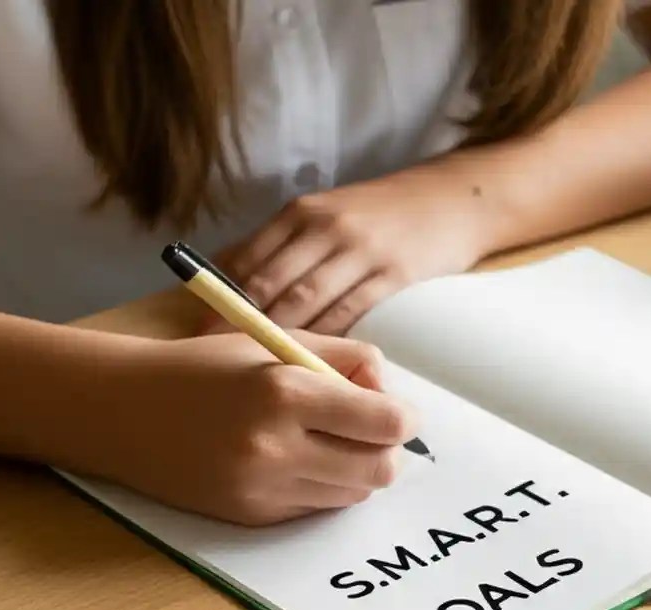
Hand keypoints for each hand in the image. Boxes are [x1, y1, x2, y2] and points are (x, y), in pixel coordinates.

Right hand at [97, 332, 418, 525]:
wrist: (124, 411)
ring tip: (330, 441)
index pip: (384, 423)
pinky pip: (315, 507)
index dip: (403, 418)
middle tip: (371, 430)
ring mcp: (261, 488)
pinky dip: (322, 486)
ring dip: (357, 470)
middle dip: (387, 450)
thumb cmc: (207, 368)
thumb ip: (346, 358)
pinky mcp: (250, 515)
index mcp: (285, 391)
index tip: (399, 412)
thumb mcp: (278, 341)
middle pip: (379, 469)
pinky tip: (297, 460)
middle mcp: (274, 446)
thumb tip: (391, 393)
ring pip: (353, 494)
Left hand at [203, 166, 493, 335]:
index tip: (199, 332)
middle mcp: (325, 227)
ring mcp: (359, 250)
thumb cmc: (382, 212)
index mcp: (301, 212)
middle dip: (238, 326)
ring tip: (259, 369)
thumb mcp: (327, 211)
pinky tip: (311, 361)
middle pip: (269, 284)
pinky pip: (348, 312)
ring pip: (305, 302)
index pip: (247, 259)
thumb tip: (225, 274)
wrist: (452, 200)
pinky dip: (325, 338)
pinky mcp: (392, 274)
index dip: (218, 299)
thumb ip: (282, 242)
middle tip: (218, 361)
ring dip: (278, 338)